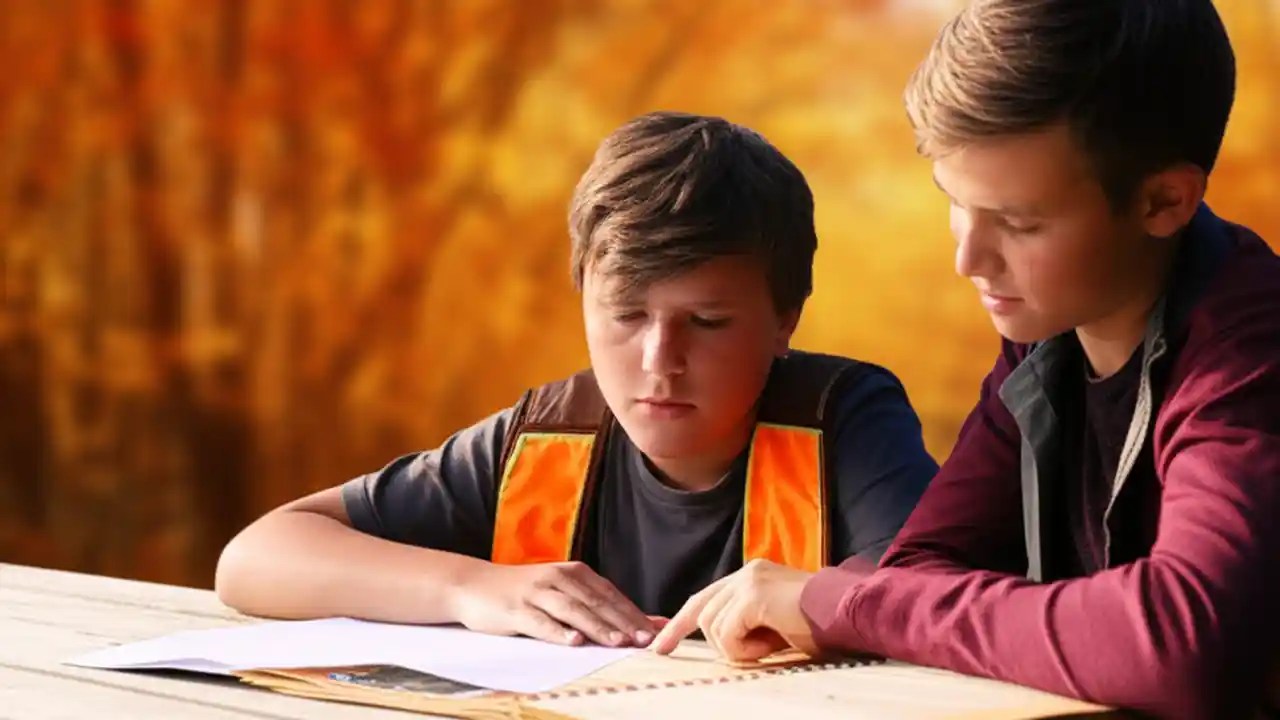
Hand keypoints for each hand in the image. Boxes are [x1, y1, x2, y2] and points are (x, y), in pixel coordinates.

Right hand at [449, 561, 657, 646]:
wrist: (474, 584)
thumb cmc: (524, 592)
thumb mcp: (559, 591)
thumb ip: (593, 604)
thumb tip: (638, 620)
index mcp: (572, 573)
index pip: (609, 594)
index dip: (633, 612)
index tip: (655, 631)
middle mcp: (557, 578)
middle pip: (596, 601)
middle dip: (623, 622)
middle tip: (645, 639)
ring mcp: (536, 593)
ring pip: (573, 611)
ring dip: (597, 626)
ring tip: (617, 642)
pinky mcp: (516, 609)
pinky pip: (540, 622)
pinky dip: (558, 632)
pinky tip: (573, 641)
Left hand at [649, 559, 816, 661]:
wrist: (848, 615)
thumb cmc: (821, 627)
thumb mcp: (776, 625)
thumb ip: (747, 625)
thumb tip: (719, 644)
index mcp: (753, 576)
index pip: (707, 597)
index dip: (681, 621)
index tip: (661, 643)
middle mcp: (748, 573)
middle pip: (701, 608)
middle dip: (682, 632)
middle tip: (664, 651)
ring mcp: (749, 581)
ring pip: (713, 626)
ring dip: (736, 648)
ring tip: (768, 647)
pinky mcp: (753, 596)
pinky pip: (727, 635)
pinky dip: (744, 651)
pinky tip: (770, 646)